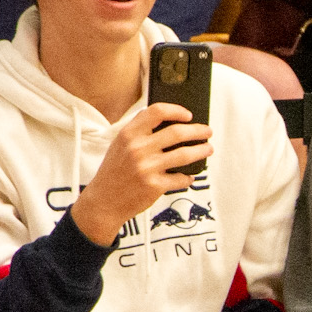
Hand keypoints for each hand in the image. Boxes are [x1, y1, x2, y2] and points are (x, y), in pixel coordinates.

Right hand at [69, 105, 210, 245]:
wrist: (104, 201)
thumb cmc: (114, 172)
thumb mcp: (119, 145)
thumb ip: (139, 131)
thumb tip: (170, 121)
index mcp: (129, 134)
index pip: (156, 112)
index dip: (176, 110)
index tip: (188, 115)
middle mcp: (138, 148)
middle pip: (177, 132)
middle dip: (198, 131)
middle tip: (207, 132)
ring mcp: (147, 167)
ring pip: (185, 154)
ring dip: (201, 151)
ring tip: (208, 149)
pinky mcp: (155, 186)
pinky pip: (181, 178)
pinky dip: (188, 177)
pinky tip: (189, 176)